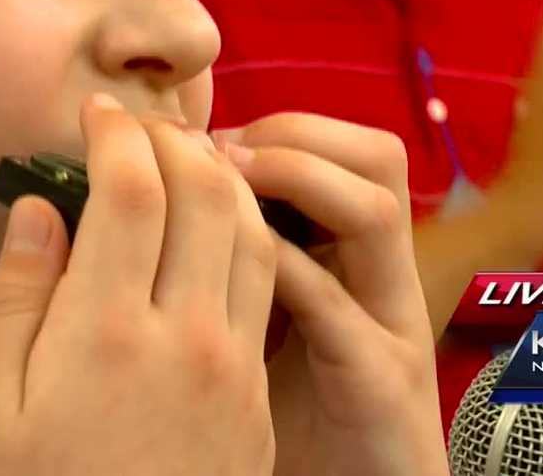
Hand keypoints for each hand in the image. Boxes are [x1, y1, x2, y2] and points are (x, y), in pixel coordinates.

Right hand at [0, 94, 275, 475]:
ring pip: (250, 230)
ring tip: (188, 159)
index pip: (131, 189)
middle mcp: (182, 333)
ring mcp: (231, 360)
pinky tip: (224, 224)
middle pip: (205, 193)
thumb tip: (38, 210)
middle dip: (177, 139)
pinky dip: (252, 231)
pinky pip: (269, 282)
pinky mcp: (255, 387)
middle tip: (143, 126)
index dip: (117, 133)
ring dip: (226, 177)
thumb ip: (15, 300)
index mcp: (103, 332)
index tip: (97, 111)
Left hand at [214, 114, 447, 475]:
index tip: (194, 131)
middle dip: (296, 133)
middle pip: (376, 159)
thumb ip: (232, 264)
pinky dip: (295, 272)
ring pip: (376, 212)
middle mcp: (380, 279)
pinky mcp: (382, 382)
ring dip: (303, 177)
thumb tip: (156, 208)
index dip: (274, 126)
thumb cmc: (293, 415)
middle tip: (216, 144)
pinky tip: (241, 259)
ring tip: (233, 175)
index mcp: (353, 259)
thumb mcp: (263, 326)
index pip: (340, 152)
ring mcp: (386, 326)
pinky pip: (341, 309)